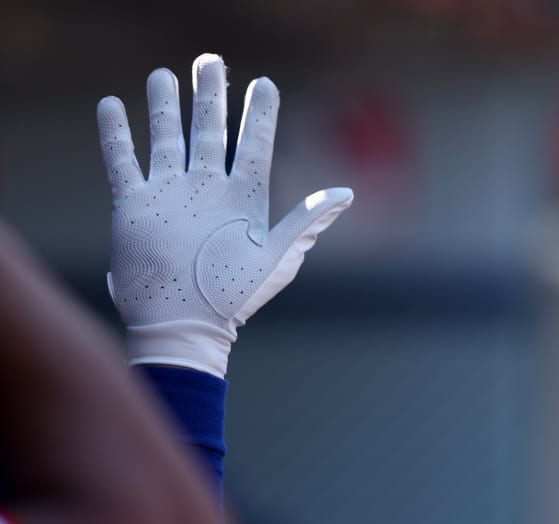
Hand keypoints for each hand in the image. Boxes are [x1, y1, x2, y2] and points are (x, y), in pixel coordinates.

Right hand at [98, 54, 351, 376]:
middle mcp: (206, 191)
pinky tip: (111, 105)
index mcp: (243, 200)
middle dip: (210, 97)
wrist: (183, 326)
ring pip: (166, 139)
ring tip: (163, 74)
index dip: (261, 115)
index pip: (254, 146)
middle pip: (209, 132)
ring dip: (165, 106)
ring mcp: (170, 195)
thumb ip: (308, 221)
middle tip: (210, 62)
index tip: (266, 84)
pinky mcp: (134, 206)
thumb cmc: (235, 297)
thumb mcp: (279, 257)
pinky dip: (117, 135)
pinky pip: (123, 162)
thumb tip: (346, 193)